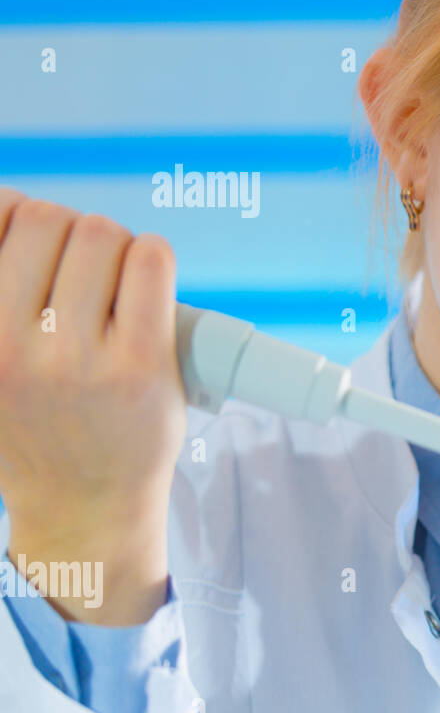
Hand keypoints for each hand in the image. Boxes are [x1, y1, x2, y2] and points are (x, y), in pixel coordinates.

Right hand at [0, 188, 186, 623]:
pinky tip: (146, 287)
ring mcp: (78, 355)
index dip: (17, 215)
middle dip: (73, 233)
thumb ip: (0, 295)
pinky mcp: (142, 363)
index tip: (30, 243)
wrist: (82, 508)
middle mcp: (11, 346)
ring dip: (116, 248)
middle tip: (85, 272)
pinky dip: (152, 259)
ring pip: (103, 234)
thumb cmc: (36, 423)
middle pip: (51, 220)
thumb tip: (16, 204)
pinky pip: (151, 262)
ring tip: (115, 288)